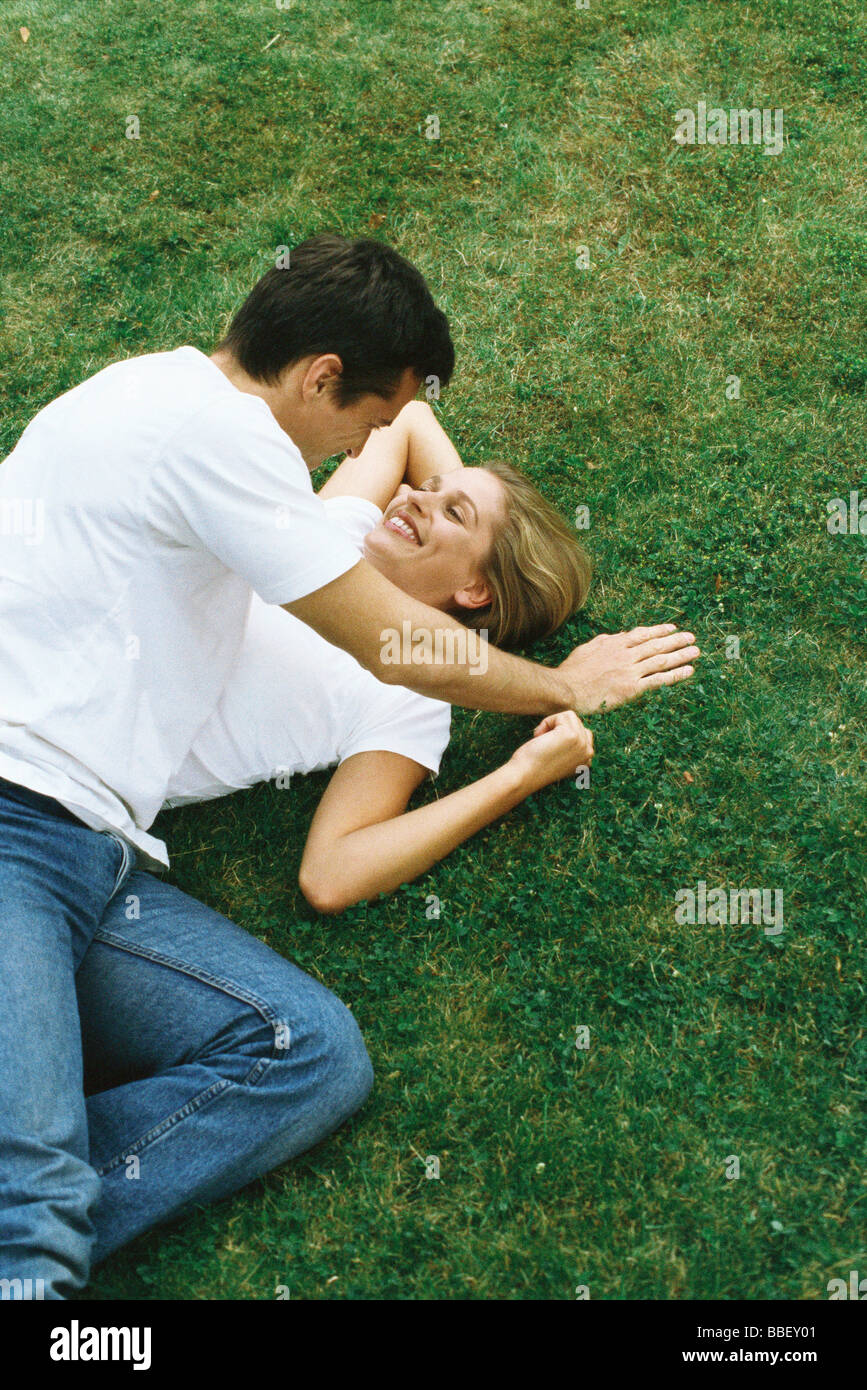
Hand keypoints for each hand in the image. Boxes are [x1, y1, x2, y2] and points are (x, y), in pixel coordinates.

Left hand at [509, 710, 593, 792]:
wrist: (525, 775)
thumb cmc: (534, 766)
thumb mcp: (558, 758)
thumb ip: (569, 746)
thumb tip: (571, 722)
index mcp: (586, 760)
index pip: (584, 733)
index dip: (563, 734)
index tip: (550, 750)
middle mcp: (588, 753)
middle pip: (576, 723)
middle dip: (557, 729)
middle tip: (544, 746)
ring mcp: (582, 743)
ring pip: (569, 717)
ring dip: (551, 725)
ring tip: (542, 741)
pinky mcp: (572, 735)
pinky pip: (561, 716)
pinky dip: (546, 723)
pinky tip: (540, 738)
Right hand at [558, 623, 699, 714]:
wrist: (566, 689)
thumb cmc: (572, 671)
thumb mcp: (588, 648)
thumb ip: (606, 641)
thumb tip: (621, 635)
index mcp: (615, 644)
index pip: (643, 634)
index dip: (660, 631)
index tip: (673, 628)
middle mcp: (626, 655)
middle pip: (656, 645)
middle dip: (676, 640)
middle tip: (691, 638)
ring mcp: (630, 671)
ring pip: (661, 660)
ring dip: (681, 655)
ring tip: (696, 651)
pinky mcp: (632, 688)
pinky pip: (658, 680)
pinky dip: (675, 675)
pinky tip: (688, 671)